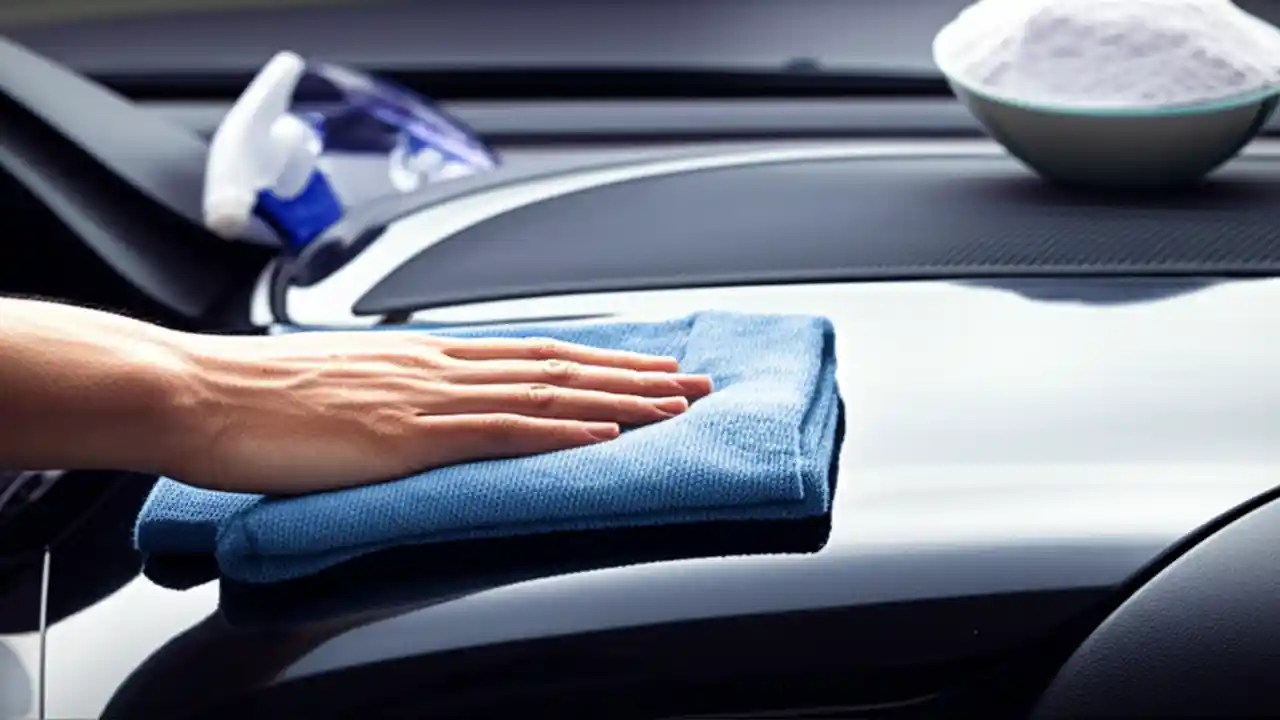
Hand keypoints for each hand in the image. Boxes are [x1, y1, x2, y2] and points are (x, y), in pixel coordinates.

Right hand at [163, 330, 711, 494]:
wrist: (194, 392)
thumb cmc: (254, 395)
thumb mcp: (340, 389)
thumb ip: (394, 398)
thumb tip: (424, 416)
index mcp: (423, 359)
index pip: (533, 353)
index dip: (600, 361)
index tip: (648, 366)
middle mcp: (437, 369)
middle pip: (558, 366)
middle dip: (635, 376)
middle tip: (695, 382)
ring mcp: (424, 400)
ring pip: (545, 392)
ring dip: (619, 399)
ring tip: (675, 405)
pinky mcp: (403, 437)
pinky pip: (497, 430)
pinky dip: (558, 430)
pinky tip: (602, 433)